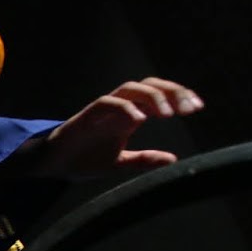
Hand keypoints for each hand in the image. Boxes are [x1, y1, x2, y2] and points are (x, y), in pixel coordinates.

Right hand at [31, 78, 200, 181]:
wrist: (54, 165)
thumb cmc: (84, 159)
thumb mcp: (120, 162)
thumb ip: (144, 160)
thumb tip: (172, 160)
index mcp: (130, 115)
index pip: (158, 94)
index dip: (179, 96)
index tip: (197, 108)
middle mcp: (119, 107)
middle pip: (150, 85)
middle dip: (172, 92)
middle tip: (190, 109)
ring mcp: (103, 109)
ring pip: (131, 89)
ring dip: (153, 97)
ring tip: (168, 113)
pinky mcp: (87, 115)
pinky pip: (108, 103)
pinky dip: (125, 108)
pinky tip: (141, 119)